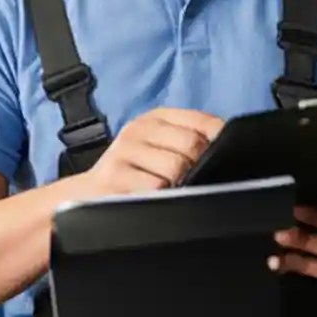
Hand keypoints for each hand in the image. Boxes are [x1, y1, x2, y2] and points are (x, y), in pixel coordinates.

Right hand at [79, 108, 223, 196]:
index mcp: (155, 118)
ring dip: (178, 185)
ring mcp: (125, 150)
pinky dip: (161, 197)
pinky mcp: (115, 175)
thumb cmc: (132, 173)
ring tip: (166, 190)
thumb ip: (188, 141)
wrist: (88, 194)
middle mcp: (139, 128)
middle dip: (197, 167)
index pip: (203, 121)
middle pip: (192, 144)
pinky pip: (156, 187)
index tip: (223, 158)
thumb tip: (228, 148)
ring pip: (176, 167)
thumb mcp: (157, 148)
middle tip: (187, 181)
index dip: (219, 141)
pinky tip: (152, 199)